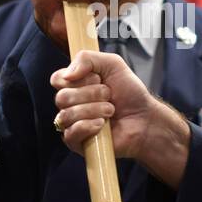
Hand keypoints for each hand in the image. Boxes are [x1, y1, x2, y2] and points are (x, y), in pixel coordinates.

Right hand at [51, 50, 191, 185]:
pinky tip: (102, 125)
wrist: (145, 118)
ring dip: (94, 110)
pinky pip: (71, 133)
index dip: (75, 78)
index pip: (57, 79)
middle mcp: (70, 104)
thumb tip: (67, 74)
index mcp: (75, 85)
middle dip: (91, 94)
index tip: (96, 79)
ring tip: (111, 111)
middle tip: (109, 95)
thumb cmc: (130, 93)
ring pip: (67, 115)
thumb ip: (87, 58)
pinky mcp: (77, 142)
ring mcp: (72, 124)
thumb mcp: (113, 64)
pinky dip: (88, 126)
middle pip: (62, 97)